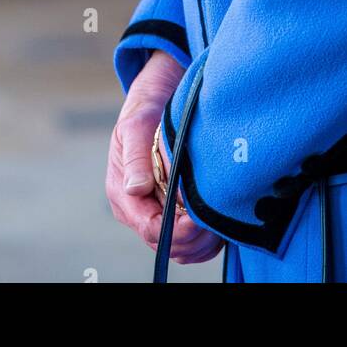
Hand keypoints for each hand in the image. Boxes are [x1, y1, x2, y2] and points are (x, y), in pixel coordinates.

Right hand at [106, 49, 225, 265]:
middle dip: (194, 238)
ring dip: (203, 241)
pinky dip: (207, 239)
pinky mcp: (175, 211)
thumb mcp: (136, 127)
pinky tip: (219, 221)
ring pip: (182, 249)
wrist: (157, 98)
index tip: (200, 216)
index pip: (151, 230)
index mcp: (124, 195)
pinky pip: (192, 242)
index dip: (177, 230)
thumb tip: (136, 189)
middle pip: (168, 245)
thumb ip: (135, 158)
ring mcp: (158, 212)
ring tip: (221, 218)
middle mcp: (139, 209)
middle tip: (218, 218)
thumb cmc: (144, 110)